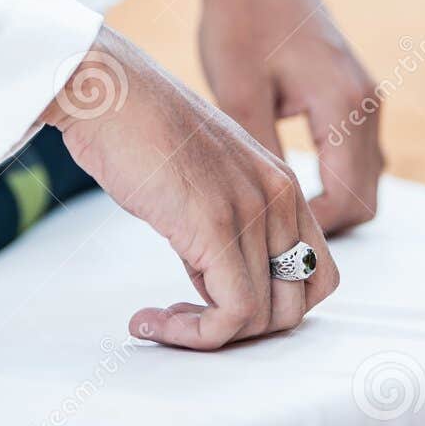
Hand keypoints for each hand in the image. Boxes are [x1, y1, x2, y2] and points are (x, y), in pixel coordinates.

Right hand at [42, 27, 337, 349]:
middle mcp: (281, 197)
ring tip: (160, 321)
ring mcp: (253, 210)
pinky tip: (148, 320)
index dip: (273, 304)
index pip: (317, 272)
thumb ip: (221, 225)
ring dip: (209, 336)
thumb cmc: (137, 128)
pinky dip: (193, 335)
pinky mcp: (217, 226)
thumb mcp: (200, 179)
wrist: (106, 89)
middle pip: (298, 304)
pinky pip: (232, 313)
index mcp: (282, 183)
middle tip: (186, 320)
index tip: (215, 304)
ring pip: (264, 317)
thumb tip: (214, 282)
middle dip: (243, 328)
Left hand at [165, 0, 382, 235]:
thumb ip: (263, 158)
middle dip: (323, 224)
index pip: (349, 199)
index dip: (311, 232)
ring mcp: (364, 96)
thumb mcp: (239, 95)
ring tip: (273, 212)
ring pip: (364, 176)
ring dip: (329, 201)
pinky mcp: (351, 90)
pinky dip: (331, 176)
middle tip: (267, 236)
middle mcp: (367, 103)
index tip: (264, 241)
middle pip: (366, 196)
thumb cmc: (239, 22)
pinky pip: (355, 153)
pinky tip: (285, 180)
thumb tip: (268, 219)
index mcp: (345, 105)